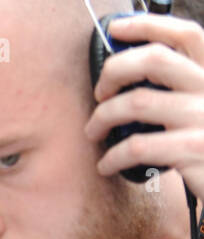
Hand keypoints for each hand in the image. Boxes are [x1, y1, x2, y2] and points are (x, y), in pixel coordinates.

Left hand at [87, 13, 203, 197]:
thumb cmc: (203, 148)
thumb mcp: (197, 111)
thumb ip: (174, 90)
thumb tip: (122, 76)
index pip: (186, 35)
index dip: (149, 26)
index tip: (116, 29)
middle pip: (154, 60)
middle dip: (114, 71)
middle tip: (99, 94)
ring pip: (137, 102)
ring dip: (103, 117)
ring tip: (93, 132)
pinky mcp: (194, 150)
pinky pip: (137, 146)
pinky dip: (112, 156)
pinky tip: (105, 165)